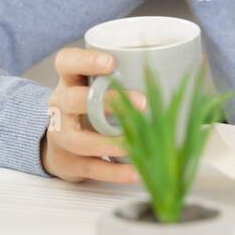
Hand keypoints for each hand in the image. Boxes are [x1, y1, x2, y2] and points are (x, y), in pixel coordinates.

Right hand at [40, 47, 145, 183]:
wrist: (58, 146)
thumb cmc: (88, 108)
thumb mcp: (94, 88)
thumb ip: (121, 79)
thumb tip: (176, 69)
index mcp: (68, 82)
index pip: (66, 62)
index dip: (86, 61)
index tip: (112, 62)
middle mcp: (60, 107)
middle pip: (73, 100)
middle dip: (108, 101)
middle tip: (143, 102)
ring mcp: (61, 137)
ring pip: (81, 140)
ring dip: (111, 143)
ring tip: (139, 143)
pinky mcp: (70, 164)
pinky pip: (93, 169)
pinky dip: (117, 173)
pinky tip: (137, 172)